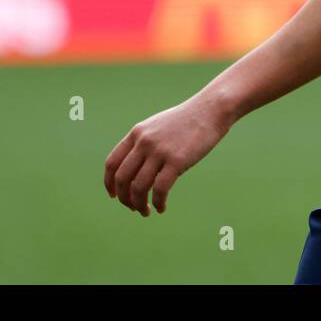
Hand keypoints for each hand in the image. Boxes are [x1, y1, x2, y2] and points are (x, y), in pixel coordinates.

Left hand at [103, 93, 232, 216]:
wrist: (210, 109)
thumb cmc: (187, 120)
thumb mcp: (158, 126)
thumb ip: (144, 143)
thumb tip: (137, 168)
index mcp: (137, 133)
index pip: (112, 163)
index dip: (109, 183)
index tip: (114, 196)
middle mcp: (144, 142)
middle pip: (122, 178)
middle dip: (124, 198)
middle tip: (132, 208)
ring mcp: (159, 151)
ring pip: (139, 187)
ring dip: (139, 205)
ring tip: (146, 212)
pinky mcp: (177, 160)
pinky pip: (160, 189)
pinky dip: (158, 203)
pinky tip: (161, 207)